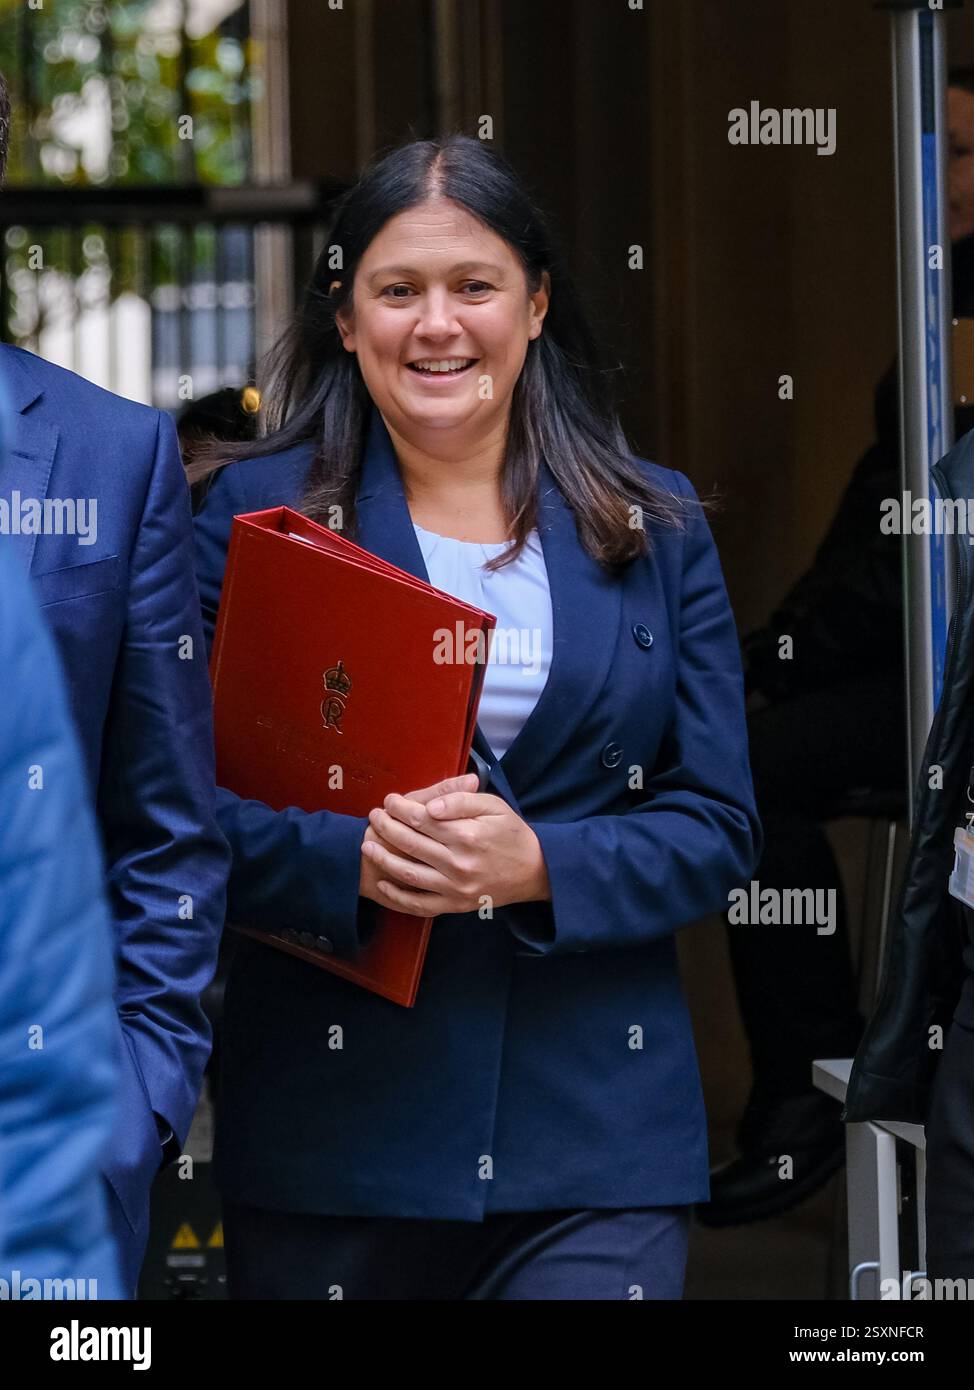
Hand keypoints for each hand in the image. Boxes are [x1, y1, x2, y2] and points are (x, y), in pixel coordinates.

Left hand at [361, 782, 550, 917]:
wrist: (536, 871)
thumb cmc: (512, 834)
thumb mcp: (494, 806)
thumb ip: (462, 800)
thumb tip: (431, 806)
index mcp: (468, 835)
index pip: (422, 819)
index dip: (400, 808)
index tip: (389, 800)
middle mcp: (459, 863)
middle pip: (410, 843)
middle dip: (386, 827)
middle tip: (373, 817)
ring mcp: (455, 888)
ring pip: (409, 874)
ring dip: (383, 859)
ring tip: (367, 845)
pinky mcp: (455, 905)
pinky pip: (420, 905)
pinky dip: (398, 897)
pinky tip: (384, 884)